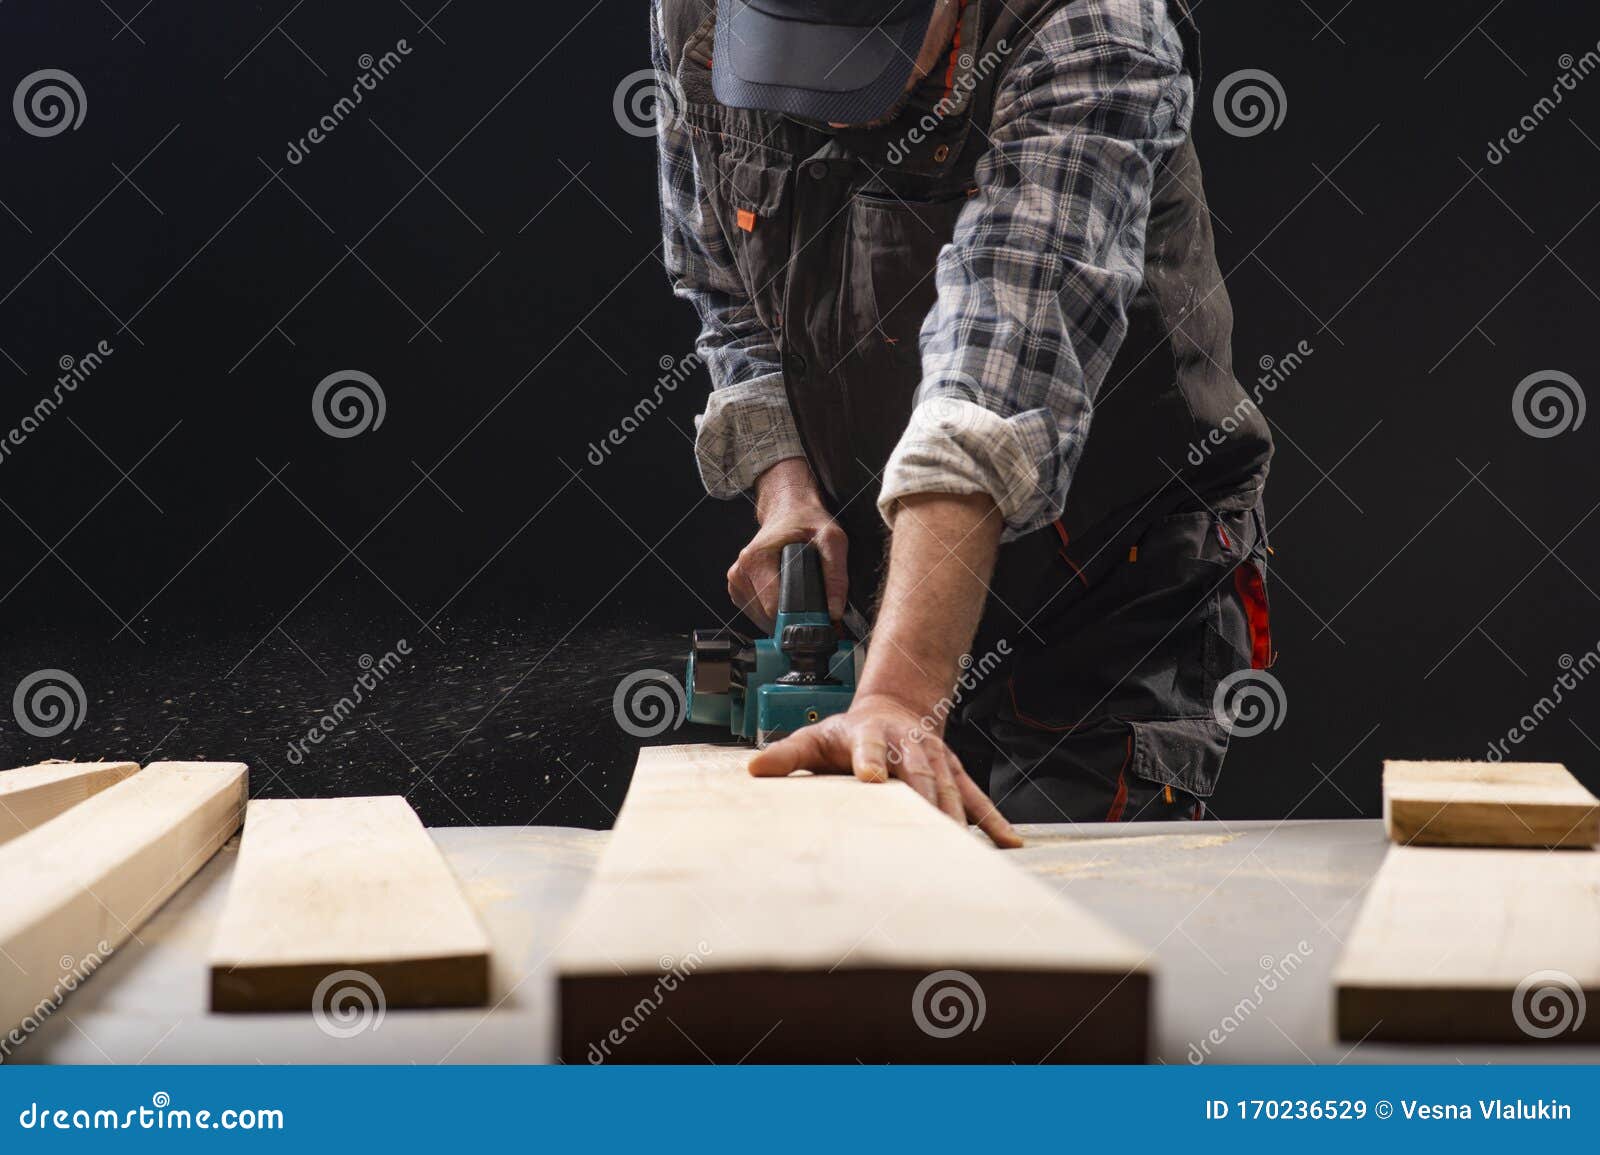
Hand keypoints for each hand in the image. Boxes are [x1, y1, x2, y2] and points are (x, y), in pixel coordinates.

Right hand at [728, 458, 846, 630]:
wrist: (788, 510)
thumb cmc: (807, 522)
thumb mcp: (832, 540)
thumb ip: (836, 575)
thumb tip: (834, 612)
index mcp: (755, 560)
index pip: (774, 608)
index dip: (800, 618)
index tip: (819, 619)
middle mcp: (740, 572)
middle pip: (768, 618)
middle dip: (794, 619)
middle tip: (816, 609)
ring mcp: (736, 582)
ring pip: (763, 620)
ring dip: (784, 618)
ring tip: (801, 599)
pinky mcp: (738, 589)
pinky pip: (758, 615)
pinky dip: (775, 613)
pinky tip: (786, 597)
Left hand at [748, 692, 1022, 847]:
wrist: (893, 710)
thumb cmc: (846, 734)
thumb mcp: (813, 738)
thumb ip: (785, 755)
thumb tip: (752, 770)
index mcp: (869, 735)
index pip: (868, 749)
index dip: (869, 762)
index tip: (872, 780)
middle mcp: (907, 744)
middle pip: (918, 771)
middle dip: (924, 799)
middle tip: (928, 832)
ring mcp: (935, 758)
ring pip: (949, 787)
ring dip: (957, 817)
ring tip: (961, 851)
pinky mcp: (953, 773)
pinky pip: (975, 797)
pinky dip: (993, 820)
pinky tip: (1009, 843)